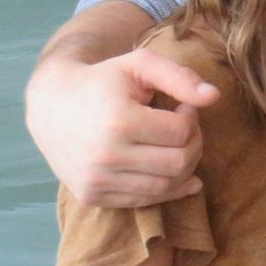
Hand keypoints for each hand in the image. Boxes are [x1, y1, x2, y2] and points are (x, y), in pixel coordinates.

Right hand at [25, 50, 216, 207]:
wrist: (51, 104)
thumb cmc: (103, 81)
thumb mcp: (139, 65)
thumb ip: (180, 77)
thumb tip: (215, 96)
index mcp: (118, 121)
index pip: (181, 132)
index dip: (191, 118)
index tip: (182, 108)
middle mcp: (105, 156)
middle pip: (178, 163)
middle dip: (192, 144)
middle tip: (182, 130)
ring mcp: (95, 180)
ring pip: (165, 187)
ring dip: (182, 168)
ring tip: (172, 146)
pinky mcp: (90, 196)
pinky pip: (143, 201)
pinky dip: (164, 189)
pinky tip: (171, 171)